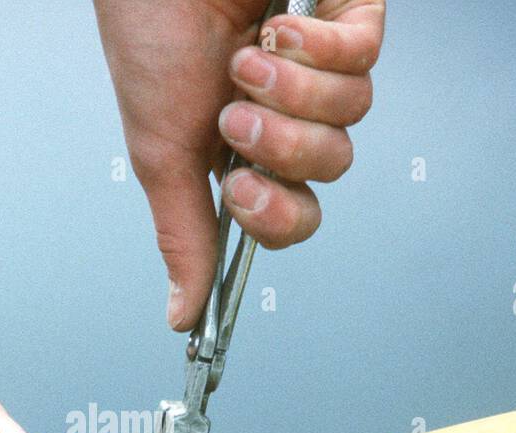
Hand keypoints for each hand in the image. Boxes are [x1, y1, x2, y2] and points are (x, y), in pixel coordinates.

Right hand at [94, 0, 384, 328]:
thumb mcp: (160, 153)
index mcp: (241, 152)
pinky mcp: (345, 13)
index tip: (236, 191)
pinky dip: (321, 46)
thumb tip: (183, 319)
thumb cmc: (148, 36)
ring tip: (249, 57)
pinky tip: (279, 23)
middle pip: (328, 170)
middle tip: (237, 115)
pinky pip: (367, 53)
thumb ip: (183, 238)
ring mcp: (319, 64)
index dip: (275, 217)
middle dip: (282, 148)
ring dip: (294, 92)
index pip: (292, 217)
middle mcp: (286, 112)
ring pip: (351, 116)